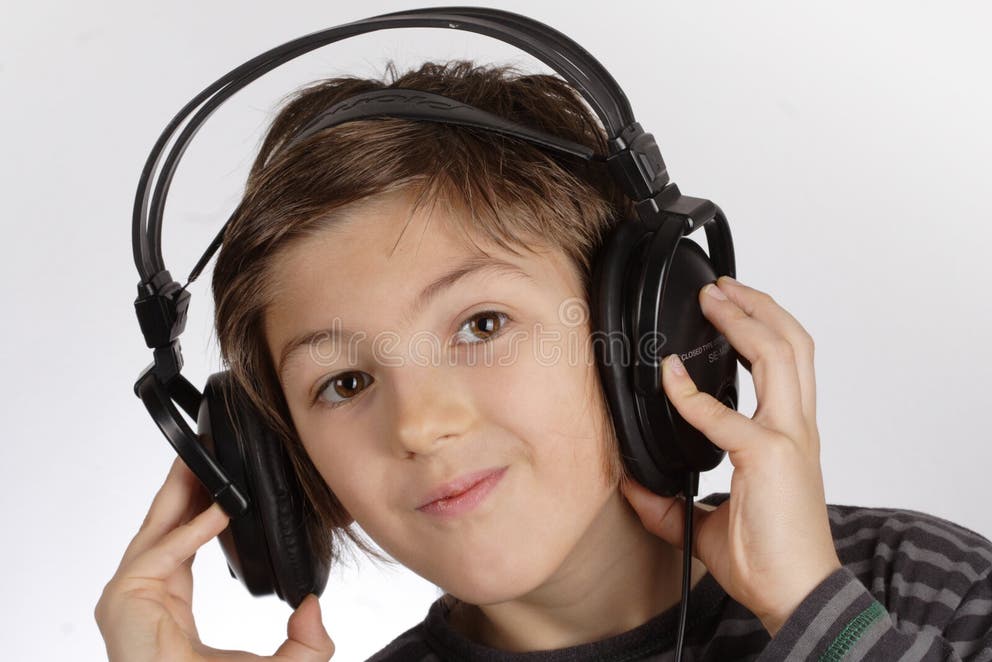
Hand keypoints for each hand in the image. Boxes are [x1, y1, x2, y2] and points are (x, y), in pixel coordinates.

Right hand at [94, 455, 335, 660]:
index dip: (201, 507)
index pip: (183, 543)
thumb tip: (315, 607)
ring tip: (207, 456)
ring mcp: (128, 598)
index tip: (225, 480)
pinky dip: (191, 531)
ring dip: (181, 491)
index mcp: (170, 607)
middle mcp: (144, 597)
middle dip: (186, 484)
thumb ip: (308, 645)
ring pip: (158, 528)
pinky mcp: (123, 602)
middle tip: (209, 448)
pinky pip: (161, 554)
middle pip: (165, 524)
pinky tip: (223, 511)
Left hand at [621, 275, 841, 636]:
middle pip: (793, 344)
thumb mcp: (705, 523)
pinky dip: (692, 393)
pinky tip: (670, 376)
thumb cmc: (768, 559)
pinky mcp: (767, 456)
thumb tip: (631, 486)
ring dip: (746, 319)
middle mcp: (796, 428)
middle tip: (722, 288)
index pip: (786, 365)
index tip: (728, 314)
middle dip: (758, 306)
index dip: (760, 330)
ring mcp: (787, 438)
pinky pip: (724, 414)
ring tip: (716, 298)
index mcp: (790, 436)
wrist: (796, 595)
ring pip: (780, 355)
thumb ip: (669, 502)